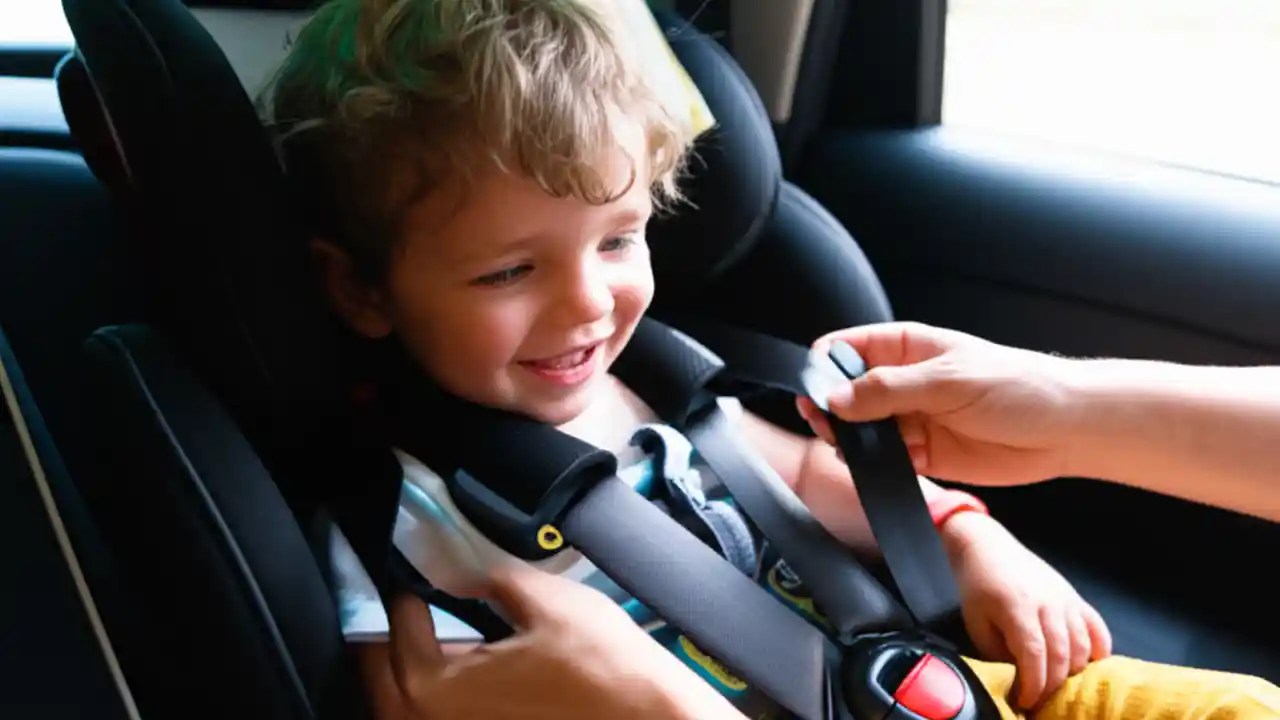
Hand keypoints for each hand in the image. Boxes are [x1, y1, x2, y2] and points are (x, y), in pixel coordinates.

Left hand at [357, 562, 746, 719]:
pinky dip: (441, 692)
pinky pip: (447, 714)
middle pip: (388, 683)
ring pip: (412, 706)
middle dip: (390, 643)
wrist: (651, 715)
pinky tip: (467, 665)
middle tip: (406, 607)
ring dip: (412, 672)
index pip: (398, 633)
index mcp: (439, 688)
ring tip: (427, 636)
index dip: (405, 595)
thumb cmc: (600, 660)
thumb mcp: (545, 601)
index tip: (415, 573)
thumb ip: (494, 581)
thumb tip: (466, 573)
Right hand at [796, 321, 1080, 485]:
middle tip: (829, 426)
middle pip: (844, 393)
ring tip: (860, 448)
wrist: (1063, 429)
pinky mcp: (922, 454)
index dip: (825, 368)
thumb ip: (888, 389)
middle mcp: (901, 382)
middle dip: (831, 410)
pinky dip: (879, 465)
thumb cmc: (1019, 386)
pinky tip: (892, 464)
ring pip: (859, 430)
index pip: (845, 349)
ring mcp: (910, 419)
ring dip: (853, 442)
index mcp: (905, 347)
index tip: (818, 392)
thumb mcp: (948, 380)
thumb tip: (836, 398)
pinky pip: (885, 460)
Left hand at [940, 512, 1111, 708]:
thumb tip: (1019, 677)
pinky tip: (1088, 666)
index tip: (1024, 702)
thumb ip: (996, 652)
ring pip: (1082, 646)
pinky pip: (1097, 628)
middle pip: (1061, 655)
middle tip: (1039, 700)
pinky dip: (1098, 650)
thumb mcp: (975, 622)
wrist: (987, 547)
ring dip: (1072, 672)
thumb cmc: (977, 585)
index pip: (1034, 656)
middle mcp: (1048, 603)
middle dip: (1051, 685)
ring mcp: (1066, 599)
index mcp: (1018, 608)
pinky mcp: (1075, 597)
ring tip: (1056, 684)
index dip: (1033, 685)